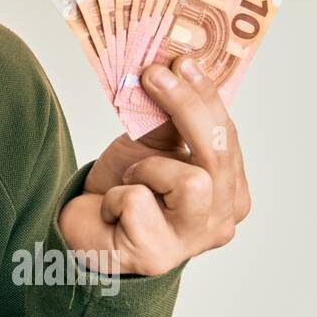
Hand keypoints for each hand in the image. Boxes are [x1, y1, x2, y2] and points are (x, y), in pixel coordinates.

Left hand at [57, 54, 252, 276]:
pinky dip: (117, 195)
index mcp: (231, 190)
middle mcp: (222, 219)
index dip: (205, 96)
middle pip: (217, 153)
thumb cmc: (125, 187)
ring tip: (131, 178)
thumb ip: (169, 117)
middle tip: (152, 73)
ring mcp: (193, 242)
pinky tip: (113, 208)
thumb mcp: (150, 145)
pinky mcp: (157, 256)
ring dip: (149, 168)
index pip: (226, 136)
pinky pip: (139, 201)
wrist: (86, 228)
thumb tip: (173, 68)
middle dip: (186, 106)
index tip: (181, 61)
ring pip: (192, 182)